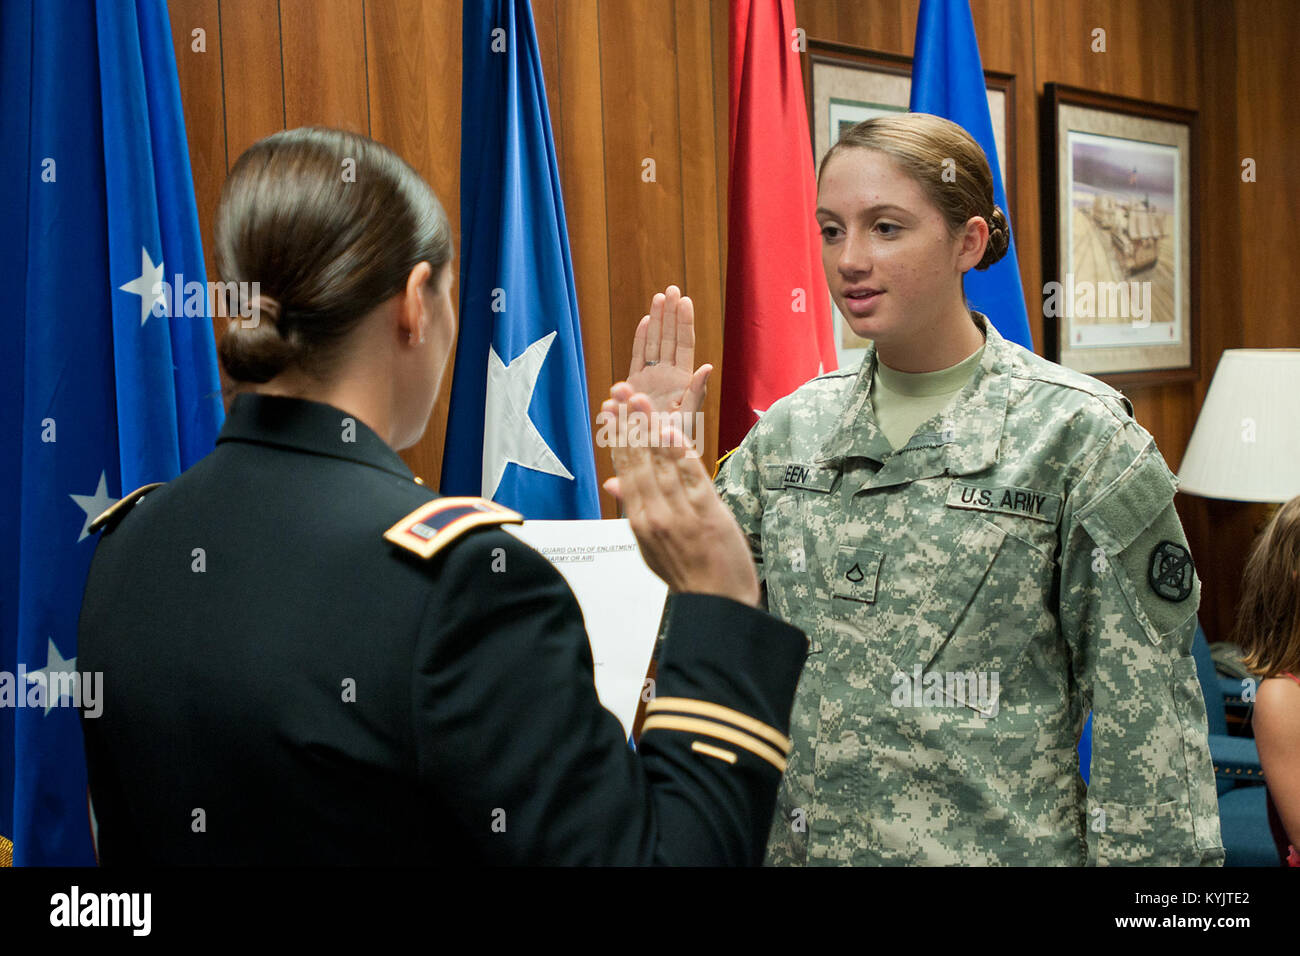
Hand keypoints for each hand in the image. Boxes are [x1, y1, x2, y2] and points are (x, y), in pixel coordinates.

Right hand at [601, 383, 758, 606]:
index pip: (625, 472)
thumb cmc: (685, 575)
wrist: (717, 604)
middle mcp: (656, 516)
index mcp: (640, 522)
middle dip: (630, 426)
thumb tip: (612, 484)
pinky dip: (680, 452)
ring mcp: (682, 515)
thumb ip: (633, 510)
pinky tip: (670, 429)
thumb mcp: (649, 546)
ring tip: (640, 401)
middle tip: (622, 394)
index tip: (611, 413)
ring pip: (661, 464)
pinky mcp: (708, 514)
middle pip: (640, 462)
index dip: (618, 440)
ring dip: (650, 430)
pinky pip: (691, 477)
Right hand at [627, 285, 711, 441]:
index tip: (685, 301)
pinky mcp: (633, 387)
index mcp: (683, 381)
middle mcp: (667, 377)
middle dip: (671, 314)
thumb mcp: (688, 418)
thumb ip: (696, 392)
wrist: (650, 457)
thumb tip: (707, 366)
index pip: (684, 346)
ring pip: (654, 344)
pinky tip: (645, 322)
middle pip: (669, 339)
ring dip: (657, 321)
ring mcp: (650, 380)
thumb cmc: (673, 443)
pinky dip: (641, 340)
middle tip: (672, 288)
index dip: (684, 323)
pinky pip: (638, 359)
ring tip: (659, 297)